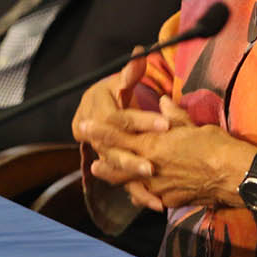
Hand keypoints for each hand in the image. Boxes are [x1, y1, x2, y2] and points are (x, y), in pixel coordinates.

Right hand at [73, 50, 167, 209]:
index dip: (143, 120)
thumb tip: (140, 52)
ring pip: (117, 169)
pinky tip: (156, 204)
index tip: (165, 123)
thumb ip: (130, 71)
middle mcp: (98, 137)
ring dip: (134, 178)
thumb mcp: (119, 82)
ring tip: (153, 182)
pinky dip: (139, 195)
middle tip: (154, 165)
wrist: (90, 115)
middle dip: (133, 157)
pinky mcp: (113, 169)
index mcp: (101, 112)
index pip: (121, 118)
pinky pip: (125, 184)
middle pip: (115, 149)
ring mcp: (104, 154)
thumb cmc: (112, 95)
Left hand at [87, 96, 256, 211]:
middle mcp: (151, 168)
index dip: (100, 131)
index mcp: (154, 145)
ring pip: (129, 181)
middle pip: (117, 162)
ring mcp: (158, 187)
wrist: (233, 176)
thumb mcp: (192, 125)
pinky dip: (140, 190)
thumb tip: (163, 102)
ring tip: (99, 171)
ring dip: (114, 175)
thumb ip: (173, 115)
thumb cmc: (215, 145)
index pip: (119, 136)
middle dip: (101, 156)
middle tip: (87, 152)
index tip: (85, 125)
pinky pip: (148, 194)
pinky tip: (135, 189)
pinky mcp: (169, 200)